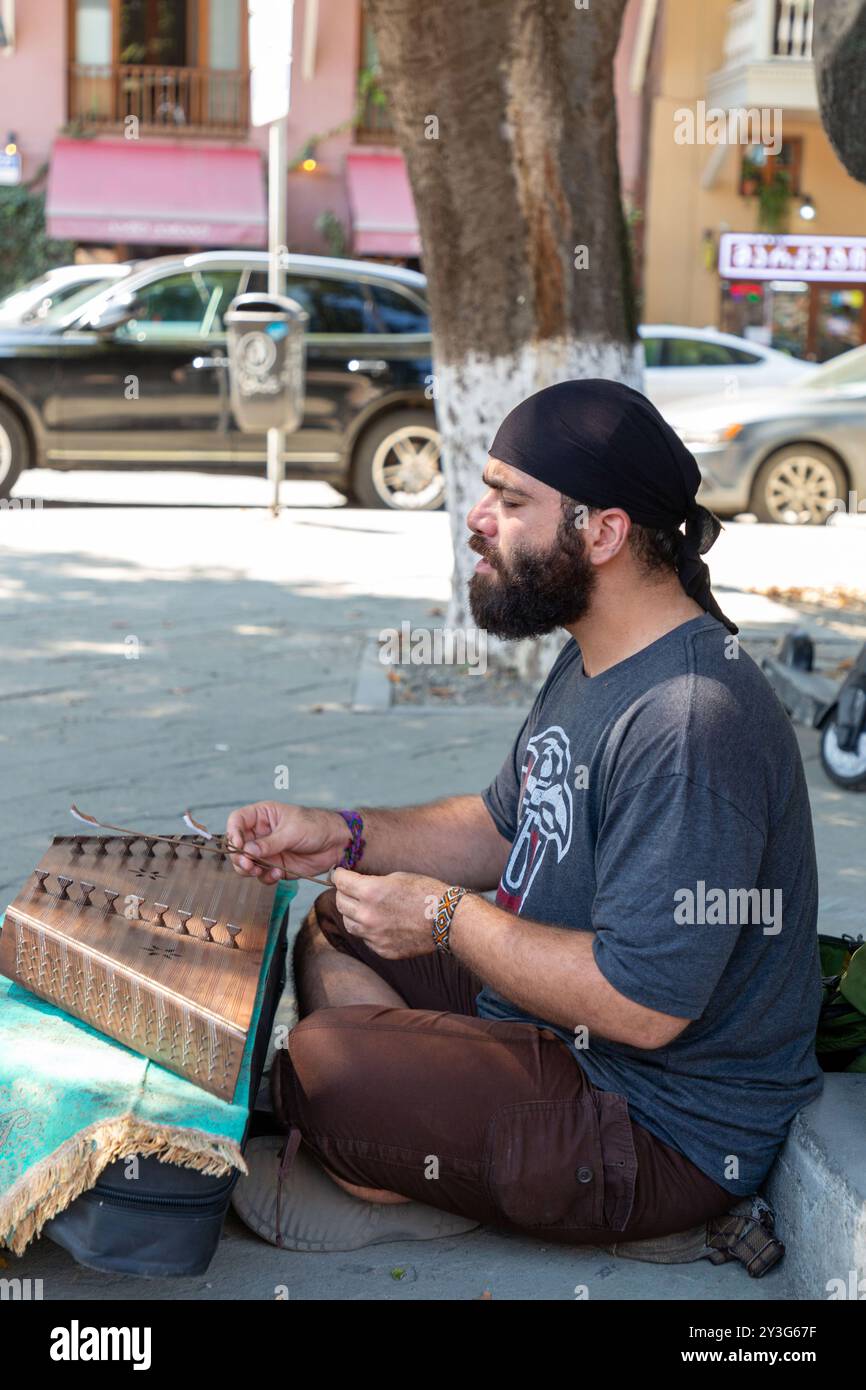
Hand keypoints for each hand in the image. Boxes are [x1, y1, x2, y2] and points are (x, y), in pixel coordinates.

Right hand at [226, 801, 348, 884]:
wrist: (337, 843)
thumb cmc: (316, 826)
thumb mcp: (292, 831)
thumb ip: (269, 843)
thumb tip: (247, 851)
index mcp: (262, 816)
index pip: (237, 820)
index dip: (233, 832)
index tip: (238, 845)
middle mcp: (261, 834)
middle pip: (237, 846)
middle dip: (239, 857)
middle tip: (248, 864)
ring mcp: (266, 851)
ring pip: (245, 863)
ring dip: (249, 870)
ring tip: (260, 870)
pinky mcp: (275, 867)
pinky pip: (261, 875)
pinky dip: (266, 878)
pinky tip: (278, 874)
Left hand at [332, 867, 448, 958]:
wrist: (448, 920)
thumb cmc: (426, 893)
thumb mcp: (396, 877)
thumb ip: (370, 883)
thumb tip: (355, 885)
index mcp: (370, 892)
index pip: (340, 882)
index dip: (339, 875)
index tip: (340, 874)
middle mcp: (367, 916)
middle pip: (340, 903)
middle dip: (343, 893)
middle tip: (350, 889)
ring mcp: (374, 936)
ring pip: (349, 923)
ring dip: (352, 913)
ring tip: (364, 907)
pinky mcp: (382, 950)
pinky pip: (366, 938)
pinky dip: (369, 930)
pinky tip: (381, 923)